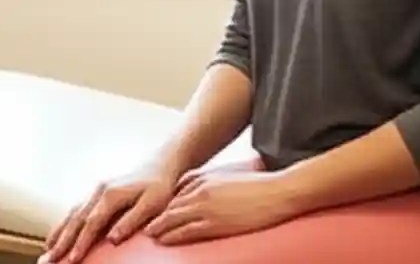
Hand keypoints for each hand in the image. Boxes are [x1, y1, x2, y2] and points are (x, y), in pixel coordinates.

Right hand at [40, 164, 180, 263]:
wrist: (160, 163)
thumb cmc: (160, 185)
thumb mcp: (153, 203)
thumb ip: (132, 220)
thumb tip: (113, 239)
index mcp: (111, 195)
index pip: (91, 223)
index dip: (81, 243)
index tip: (72, 260)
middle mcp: (99, 191)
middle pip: (76, 219)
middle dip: (62, 241)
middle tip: (50, 259)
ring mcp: (96, 191)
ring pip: (72, 213)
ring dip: (59, 232)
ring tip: (48, 250)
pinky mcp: (97, 192)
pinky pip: (76, 209)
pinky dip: (64, 223)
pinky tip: (59, 234)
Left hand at [143, 166, 303, 245]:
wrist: (277, 192)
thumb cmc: (257, 186)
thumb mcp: (228, 178)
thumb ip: (210, 182)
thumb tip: (197, 189)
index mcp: (203, 180)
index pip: (174, 193)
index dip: (162, 204)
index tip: (152, 212)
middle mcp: (200, 192)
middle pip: (169, 205)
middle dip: (155, 216)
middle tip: (142, 225)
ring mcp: (206, 207)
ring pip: (173, 218)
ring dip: (158, 227)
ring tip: (149, 235)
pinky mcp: (215, 223)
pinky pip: (187, 231)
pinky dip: (172, 236)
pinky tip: (164, 241)